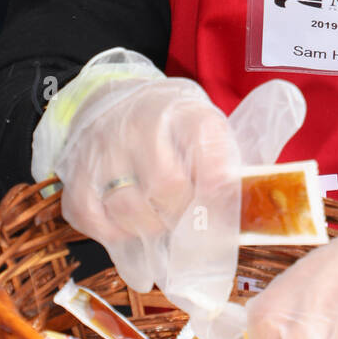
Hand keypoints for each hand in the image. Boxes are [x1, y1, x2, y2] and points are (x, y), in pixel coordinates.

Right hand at [56, 74, 242, 307]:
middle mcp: (142, 126)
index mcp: (188, 114)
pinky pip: (96, 223)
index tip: (227, 223)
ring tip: (164, 229)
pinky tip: (132, 231)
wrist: (118, 101)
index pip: (210, 157)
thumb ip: (234, 166)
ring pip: (132, 212)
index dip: (221, 198)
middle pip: (169, 189)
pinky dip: (117, 237)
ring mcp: (104, 151)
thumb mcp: (211, 131)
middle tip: (193, 231)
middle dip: (186, 220)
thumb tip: (261, 209)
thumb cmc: (175, 130)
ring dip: (154, 233)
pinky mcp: (76, 177)